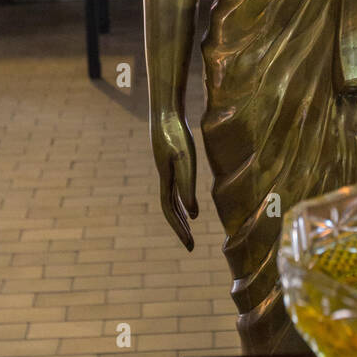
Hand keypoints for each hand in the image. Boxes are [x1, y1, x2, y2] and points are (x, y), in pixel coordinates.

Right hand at [151, 110, 197, 250]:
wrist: (165, 110)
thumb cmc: (177, 132)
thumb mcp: (186, 160)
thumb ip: (187, 186)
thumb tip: (193, 214)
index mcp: (166, 179)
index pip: (170, 211)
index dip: (179, 229)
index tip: (190, 246)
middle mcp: (163, 177)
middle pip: (169, 209)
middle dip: (180, 228)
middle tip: (190, 246)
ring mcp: (165, 169)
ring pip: (171, 199)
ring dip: (179, 216)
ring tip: (189, 229)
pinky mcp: (170, 161)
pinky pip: (174, 187)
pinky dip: (181, 200)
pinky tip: (189, 205)